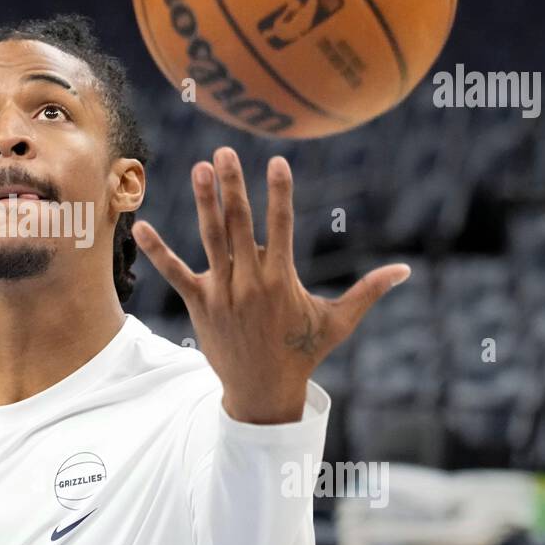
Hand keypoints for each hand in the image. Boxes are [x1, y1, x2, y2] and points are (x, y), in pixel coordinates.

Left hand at [132, 148, 409, 423]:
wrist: (262, 393)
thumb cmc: (302, 353)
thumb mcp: (338, 322)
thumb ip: (369, 291)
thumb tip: (405, 270)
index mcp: (282, 281)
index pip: (281, 227)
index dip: (279, 193)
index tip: (276, 161)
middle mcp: (250, 282)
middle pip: (239, 225)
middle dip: (233, 187)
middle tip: (224, 152)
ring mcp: (222, 293)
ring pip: (211, 240)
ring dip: (204, 203)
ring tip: (199, 169)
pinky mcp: (199, 304)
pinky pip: (174, 274)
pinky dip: (157, 251)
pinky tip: (140, 227)